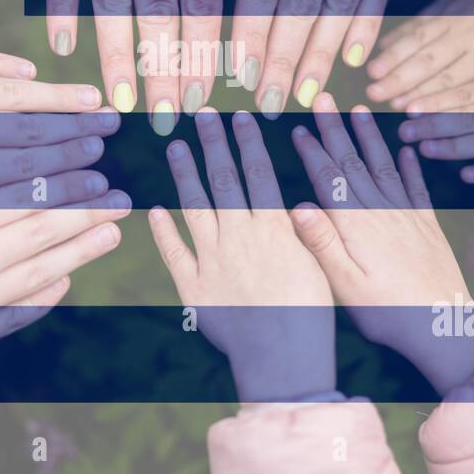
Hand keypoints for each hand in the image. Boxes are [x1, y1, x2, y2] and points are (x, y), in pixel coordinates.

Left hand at [0, 46, 117, 208]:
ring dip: (59, 99)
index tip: (100, 173)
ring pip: (20, 95)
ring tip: (94, 100)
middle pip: (36, 132)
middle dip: (78, 134)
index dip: (68, 172)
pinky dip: (8, 68)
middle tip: (114, 133)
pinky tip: (31, 72)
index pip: (29, 172)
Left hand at [148, 108, 335, 401]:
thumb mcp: (319, 264)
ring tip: (175, 146)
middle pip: (224, 180)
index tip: (239, 118)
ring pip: (196, 207)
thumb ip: (303, 232)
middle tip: (203, 115)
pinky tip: (154, 210)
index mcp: (273, 228)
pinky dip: (163, 231)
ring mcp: (213, 260)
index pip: (258, 173)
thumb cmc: (311, 314)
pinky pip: (175, 252)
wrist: (284, 358)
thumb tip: (297, 203)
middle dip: (214, 144)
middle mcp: (240, 236)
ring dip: (185, 174)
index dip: (248, 142)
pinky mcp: (194, 288)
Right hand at [287, 92, 473, 392]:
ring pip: (384, 165)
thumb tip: (297, 207)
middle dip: (336, 129)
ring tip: (360, 111)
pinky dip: (410, 165)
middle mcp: (382, 212)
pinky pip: (417, 187)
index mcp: (357, 225)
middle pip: (353, 162)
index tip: (297, 126)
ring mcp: (408, 217)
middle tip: (323, 99)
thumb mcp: (346, 286)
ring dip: (370, 137)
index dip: (312, 151)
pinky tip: (406, 149)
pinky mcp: (428, 227)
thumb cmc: (389, 314)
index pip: (329, 178)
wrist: (444, 328)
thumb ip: (323, 244)